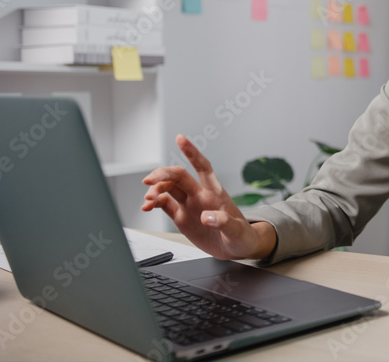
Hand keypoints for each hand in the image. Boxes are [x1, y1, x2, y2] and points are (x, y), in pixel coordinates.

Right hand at [141, 135, 275, 259]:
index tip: (180, 139)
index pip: (202, 167)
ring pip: (169, 188)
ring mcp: (189, 205)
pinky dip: (154, 203)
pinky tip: (147, 206)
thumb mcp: (236, 230)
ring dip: (156, 189)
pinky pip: (164, 204)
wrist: (237, 248)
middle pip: (179, 176)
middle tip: (149, 180)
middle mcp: (200, 195)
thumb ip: (223, 222)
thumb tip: (206, 217)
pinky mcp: (182, 217)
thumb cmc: (241, 235)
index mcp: (215, 193)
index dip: (192, 152)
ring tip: (148, 199)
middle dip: (162, 174)